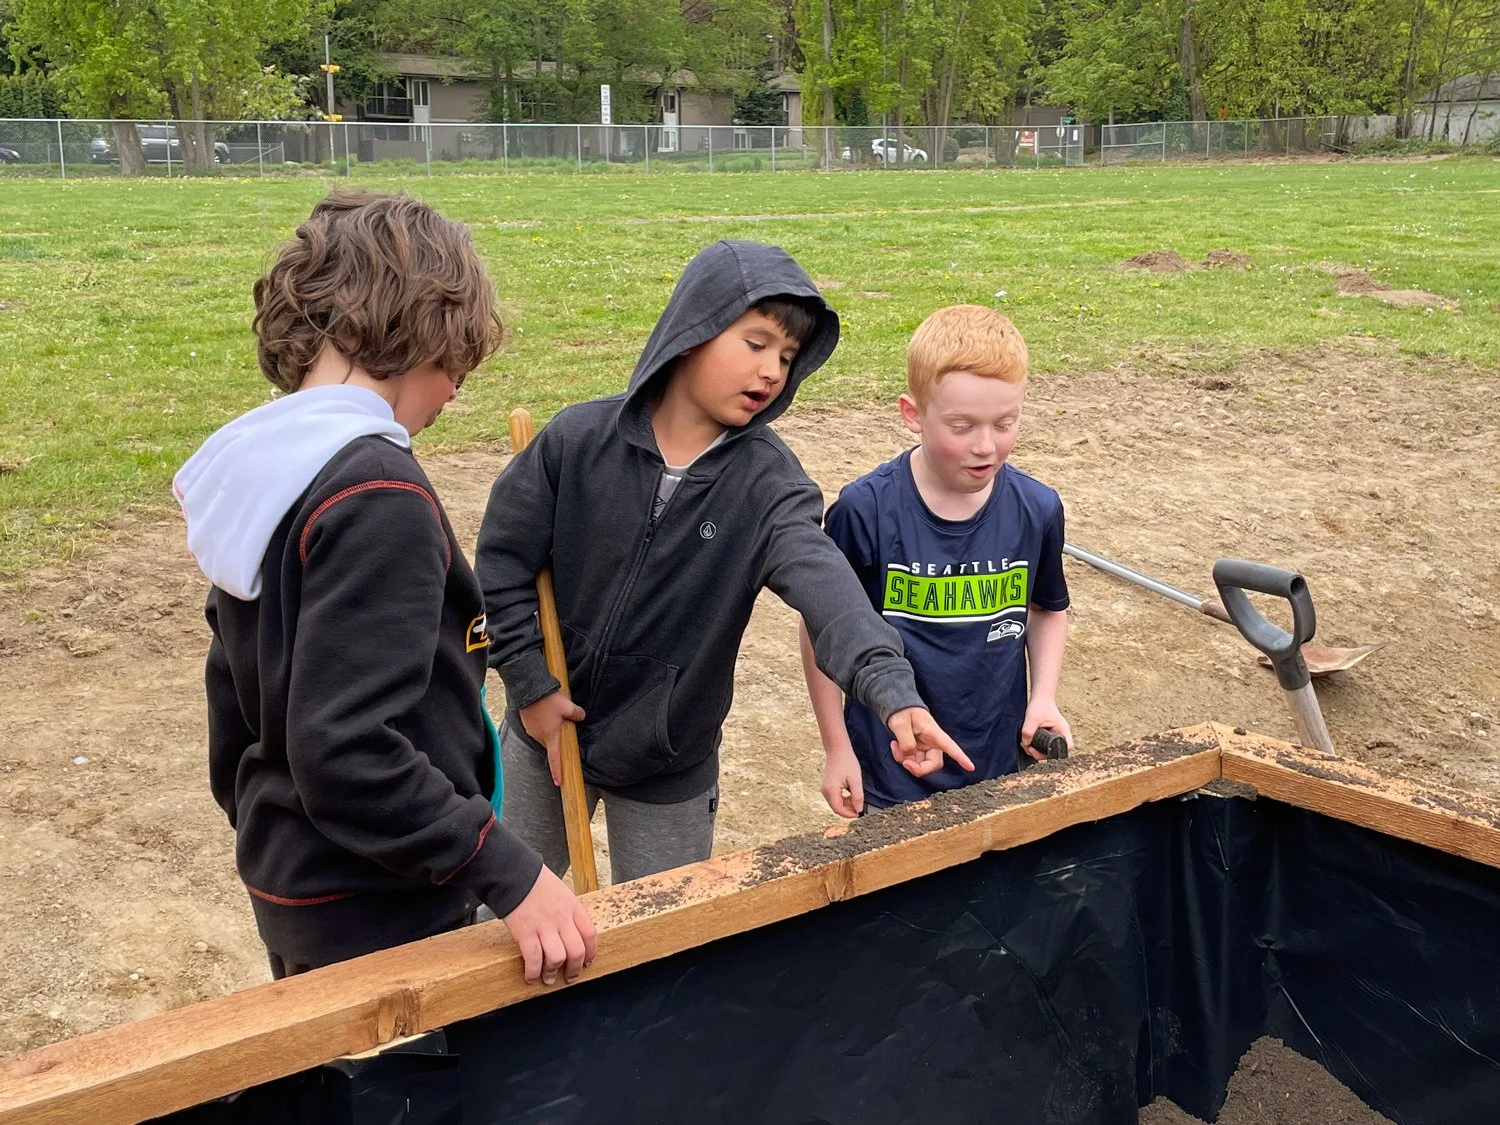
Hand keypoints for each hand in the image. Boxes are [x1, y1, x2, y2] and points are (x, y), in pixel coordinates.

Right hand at [501, 865, 597, 984]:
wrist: (514, 874)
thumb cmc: (536, 882)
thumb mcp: (562, 892)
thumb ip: (569, 911)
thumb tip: (571, 931)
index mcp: (573, 907)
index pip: (590, 934)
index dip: (591, 952)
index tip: (587, 962)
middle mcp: (562, 918)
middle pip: (576, 951)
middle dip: (575, 969)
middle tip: (570, 977)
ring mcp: (544, 926)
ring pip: (557, 958)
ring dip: (553, 973)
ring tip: (549, 978)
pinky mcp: (525, 933)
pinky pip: (534, 959)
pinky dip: (533, 972)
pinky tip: (531, 976)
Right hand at [520, 690, 585, 786]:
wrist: (529, 689)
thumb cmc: (549, 700)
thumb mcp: (568, 707)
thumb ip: (577, 714)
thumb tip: (581, 716)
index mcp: (550, 736)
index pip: (555, 759)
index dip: (557, 771)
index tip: (559, 782)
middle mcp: (539, 736)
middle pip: (551, 745)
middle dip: (557, 741)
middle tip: (564, 727)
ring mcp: (532, 730)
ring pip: (544, 736)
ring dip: (550, 731)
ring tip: (554, 716)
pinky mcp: (527, 723)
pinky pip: (538, 729)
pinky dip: (543, 724)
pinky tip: (546, 713)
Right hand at [822, 743, 864, 818]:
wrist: (837, 749)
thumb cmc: (847, 762)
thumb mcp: (855, 779)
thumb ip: (857, 796)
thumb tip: (859, 810)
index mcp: (831, 790)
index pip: (839, 810)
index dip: (849, 814)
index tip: (860, 814)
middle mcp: (825, 791)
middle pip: (836, 808)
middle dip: (848, 810)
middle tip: (861, 807)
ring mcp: (824, 789)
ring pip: (835, 803)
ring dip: (846, 805)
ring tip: (857, 800)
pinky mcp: (826, 786)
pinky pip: (834, 798)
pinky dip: (843, 799)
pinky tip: (851, 795)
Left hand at [887, 707, 973, 777]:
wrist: (897, 708)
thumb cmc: (902, 712)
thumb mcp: (900, 723)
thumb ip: (906, 741)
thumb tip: (909, 758)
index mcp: (933, 733)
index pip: (950, 746)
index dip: (961, 757)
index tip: (971, 767)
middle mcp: (932, 743)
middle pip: (933, 764)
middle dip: (918, 768)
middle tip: (905, 763)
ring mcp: (924, 748)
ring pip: (920, 765)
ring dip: (905, 761)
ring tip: (895, 745)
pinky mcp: (917, 750)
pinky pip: (911, 761)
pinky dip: (901, 757)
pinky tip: (895, 746)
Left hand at [1021, 699, 1072, 761]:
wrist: (1040, 698)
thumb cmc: (1040, 705)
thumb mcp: (1032, 717)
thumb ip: (1028, 731)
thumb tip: (1026, 743)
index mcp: (1063, 731)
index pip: (1067, 748)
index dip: (1054, 754)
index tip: (1040, 751)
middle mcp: (1061, 735)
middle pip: (1055, 753)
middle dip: (1041, 754)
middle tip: (1029, 749)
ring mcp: (1056, 736)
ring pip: (1048, 750)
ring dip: (1037, 751)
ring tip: (1026, 745)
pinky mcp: (1049, 736)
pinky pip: (1044, 746)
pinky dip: (1036, 746)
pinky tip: (1028, 743)